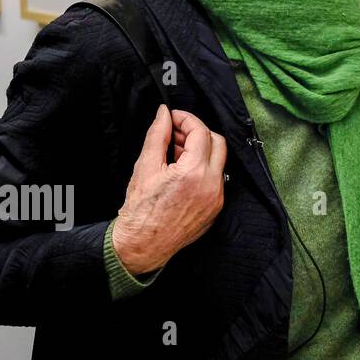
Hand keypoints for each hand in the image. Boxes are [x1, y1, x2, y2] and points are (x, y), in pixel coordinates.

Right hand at [111, 106, 227, 275]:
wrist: (142, 245)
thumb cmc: (140, 210)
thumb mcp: (145, 167)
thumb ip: (157, 136)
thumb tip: (163, 114)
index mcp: (194, 173)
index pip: (201, 132)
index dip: (187, 119)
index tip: (173, 117)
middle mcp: (212, 185)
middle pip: (217, 143)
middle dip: (197, 132)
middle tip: (175, 132)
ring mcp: (217, 198)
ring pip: (218, 161)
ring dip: (201, 150)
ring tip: (174, 152)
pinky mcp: (216, 208)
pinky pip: (216, 179)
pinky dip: (203, 168)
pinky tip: (182, 170)